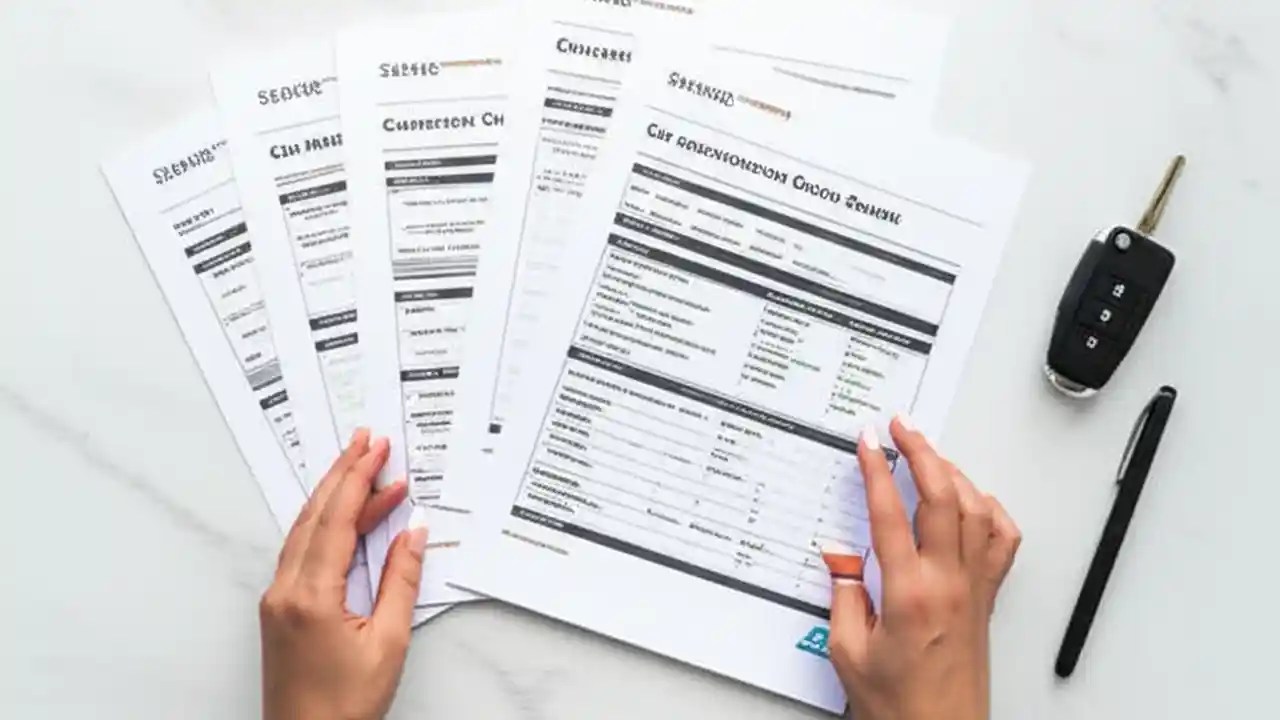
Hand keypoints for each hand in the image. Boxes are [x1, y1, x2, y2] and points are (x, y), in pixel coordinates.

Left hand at [260, 428, 427, 719]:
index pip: (336, 519)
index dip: (358, 479)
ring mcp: (277, 601)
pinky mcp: (280, 611)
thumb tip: (413, 534)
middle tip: (368, 442)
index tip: (377, 449)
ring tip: (363, 471)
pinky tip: (346, 520)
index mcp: (310, 596)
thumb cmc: (345, 707)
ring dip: (335, 498)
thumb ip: (401, 581)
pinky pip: (301, 552)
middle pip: (315, 516)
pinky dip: (326, 527)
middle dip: (343, 475)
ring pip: (305, 532)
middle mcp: (285, 591)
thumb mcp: (388, 642)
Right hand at [825, 417, 1020, 719]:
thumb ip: (843, 594)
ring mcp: (975, 587)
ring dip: (952, 473)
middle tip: (901, 426)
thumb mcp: (849, 651)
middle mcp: (949, 583)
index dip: (877, 469)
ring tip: (929, 454)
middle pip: (942, 496)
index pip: (890, 513)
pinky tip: (974, 500)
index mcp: (909, 593)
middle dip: (921, 451)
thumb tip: (839, 554)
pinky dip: (990, 510)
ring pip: (975, 509)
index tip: (867, 441)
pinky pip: (1002, 541)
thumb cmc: (900, 705)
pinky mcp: (988, 598)